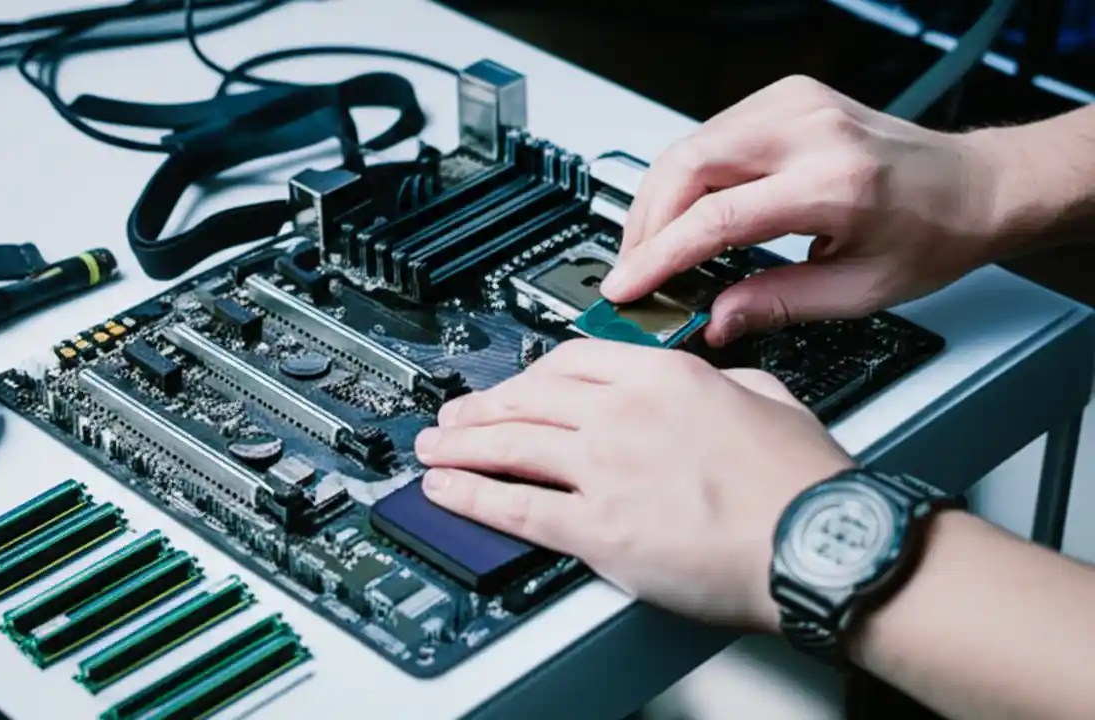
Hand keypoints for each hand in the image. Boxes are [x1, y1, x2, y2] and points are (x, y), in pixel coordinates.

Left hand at [413, 339, 853, 631]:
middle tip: (455, 415)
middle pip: (529, 398)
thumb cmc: (802, 483)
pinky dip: (471, 497)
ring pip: (510, 445)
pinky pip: (516, 506)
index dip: (530, 374)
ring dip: (461, 446)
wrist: (815, 542)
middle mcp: (623, 414)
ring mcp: (604, 470)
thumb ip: (723, 378)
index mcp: (663, 376)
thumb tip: (707, 379)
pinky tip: (447, 492)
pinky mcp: (597, 528)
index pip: (572, 359)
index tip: (517, 384)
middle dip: (482, 406)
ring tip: (432, 449)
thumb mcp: (767, 396)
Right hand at [601, 75, 1015, 345]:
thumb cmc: (933, 233)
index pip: (717, 216)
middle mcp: (811, 130)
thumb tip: (715, 320)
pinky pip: (711, 135)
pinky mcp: (787, 97)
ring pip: (690, 146)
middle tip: (635, 271)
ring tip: (654, 249)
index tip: (626, 285)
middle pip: (687, 167)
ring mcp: (796, 104)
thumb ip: (777, 305)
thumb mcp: (859, 292)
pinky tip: (685, 213)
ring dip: (659, 200)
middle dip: (646, 225)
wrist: (975, 185)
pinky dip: (686, 177)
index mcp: (835, 183)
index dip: (660, 256)